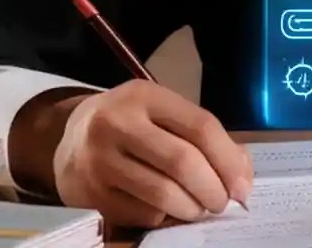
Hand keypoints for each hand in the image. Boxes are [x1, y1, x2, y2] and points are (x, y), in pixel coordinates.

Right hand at [11, 80, 252, 226]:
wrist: (68, 138)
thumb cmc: (131, 124)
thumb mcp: (162, 113)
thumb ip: (203, 135)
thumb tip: (242, 175)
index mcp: (144, 96)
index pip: (200, 126)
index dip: (228, 160)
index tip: (242, 186)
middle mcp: (117, 124)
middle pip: (182, 162)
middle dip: (213, 189)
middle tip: (222, 202)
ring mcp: (99, 160)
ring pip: (162, 193)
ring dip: (192, 208)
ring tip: (199, 208)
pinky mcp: (90, 193)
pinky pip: (142, 212)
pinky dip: (165, 216)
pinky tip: (169, 209)